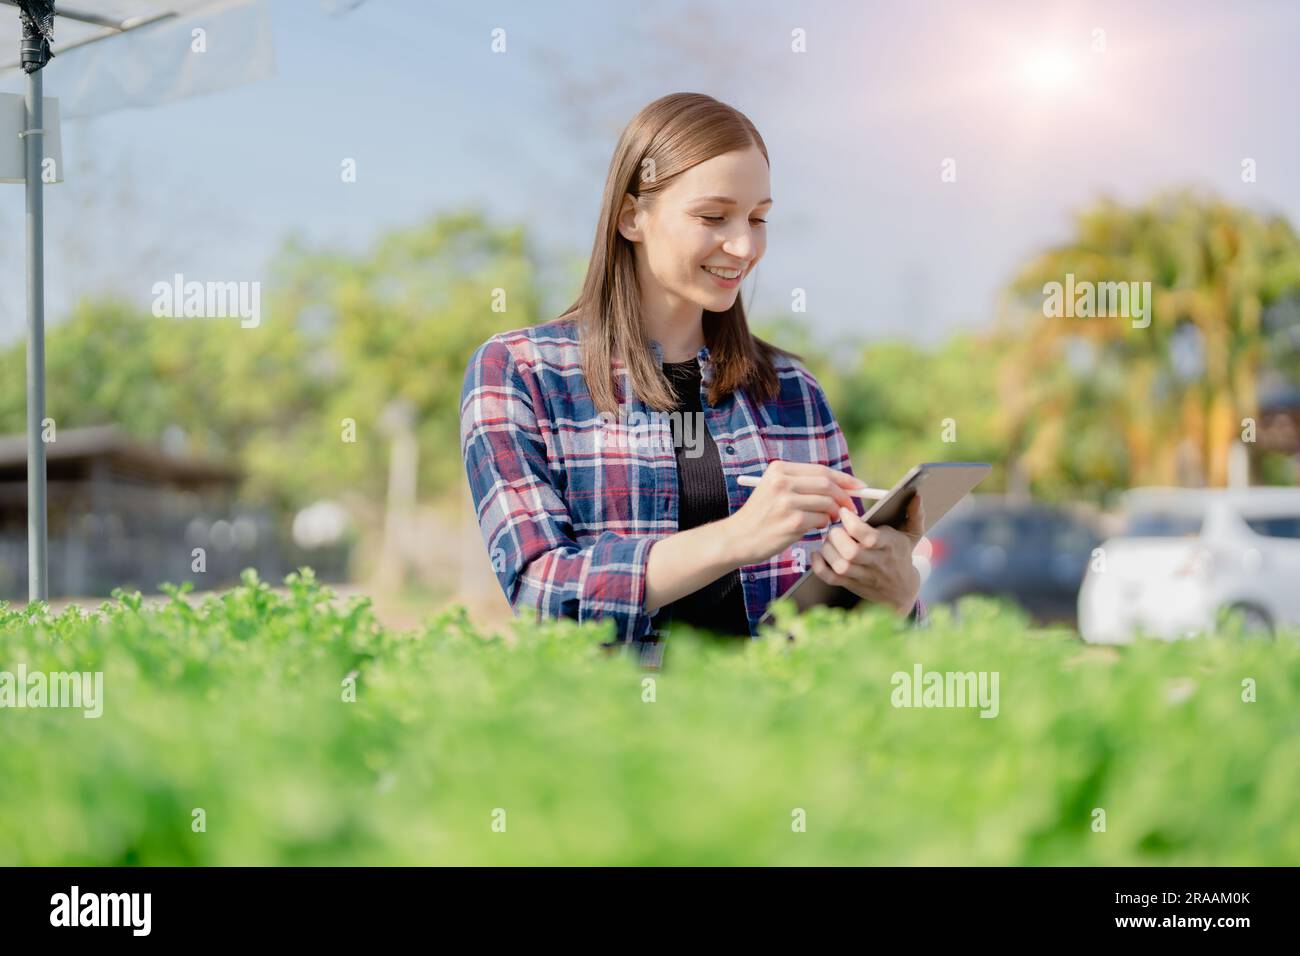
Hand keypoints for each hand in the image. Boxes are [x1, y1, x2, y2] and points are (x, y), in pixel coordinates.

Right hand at [721, 460, 863, 566]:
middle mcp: (783, 482)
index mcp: (779, 469)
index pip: (821, 470)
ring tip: (827, 519)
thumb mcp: (774, 489)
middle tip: (851, 507)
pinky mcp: (793, 521)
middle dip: (844, 496)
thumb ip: (802, 484)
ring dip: (833, 513)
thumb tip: (840, 485)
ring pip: (827, 503)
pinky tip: (814, 528)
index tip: (859, 486)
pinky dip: (823, 525)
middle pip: (828, 484)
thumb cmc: (760, 516)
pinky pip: (821, 520)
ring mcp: (787, 502)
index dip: (844, 479)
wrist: (738, 538)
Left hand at [811, 493, 923, 615]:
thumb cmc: (902, 555)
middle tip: (834, 527)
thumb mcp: (913, 534)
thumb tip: (916, 496)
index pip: (869, 537)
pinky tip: (817, 554)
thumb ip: (915, 514)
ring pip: (840, 565)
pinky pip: (830, 578)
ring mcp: (862, 575)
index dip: (852, 523)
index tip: (844, 512)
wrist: (901, 591)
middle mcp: (876, 562)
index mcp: (890, 545)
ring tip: (829, 540)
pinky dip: (819, 566)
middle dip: (837, 536)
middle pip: (852, 552)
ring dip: (828, 549)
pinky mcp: (850, 584)